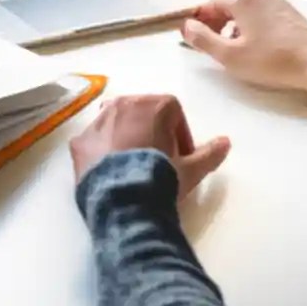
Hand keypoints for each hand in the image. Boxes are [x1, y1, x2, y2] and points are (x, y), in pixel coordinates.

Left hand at [70, 95, 230, 199]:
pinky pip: (95, 142)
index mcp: (155, 105)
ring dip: (126, 137)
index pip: (173, 112)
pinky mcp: (80, 141)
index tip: (181, 156)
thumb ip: (209, 153)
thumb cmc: (161, 179)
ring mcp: (98, 121)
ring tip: (132, 166)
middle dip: (151, 131)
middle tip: (157, 160)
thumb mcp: (191, 170)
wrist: (122, 201)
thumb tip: (226, 142)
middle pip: (142, 112)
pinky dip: (103, 152)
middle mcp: (125, 104)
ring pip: (116, 122)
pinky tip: (110, 173)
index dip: (179, 134)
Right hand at [181, 0, 306, 96]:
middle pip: (228, 5)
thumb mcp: (230, 55)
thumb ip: (203, 39)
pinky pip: (261, 14)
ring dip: (234, 26)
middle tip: (212, 47)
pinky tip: (256, 46)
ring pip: (245, 10)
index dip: (198, 21)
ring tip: (235, 49)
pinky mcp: (289, 11)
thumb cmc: (272, 61)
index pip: (210, 5)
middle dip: (216, 23)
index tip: (192, 38)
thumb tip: (186, 26)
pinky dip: (252, 26)